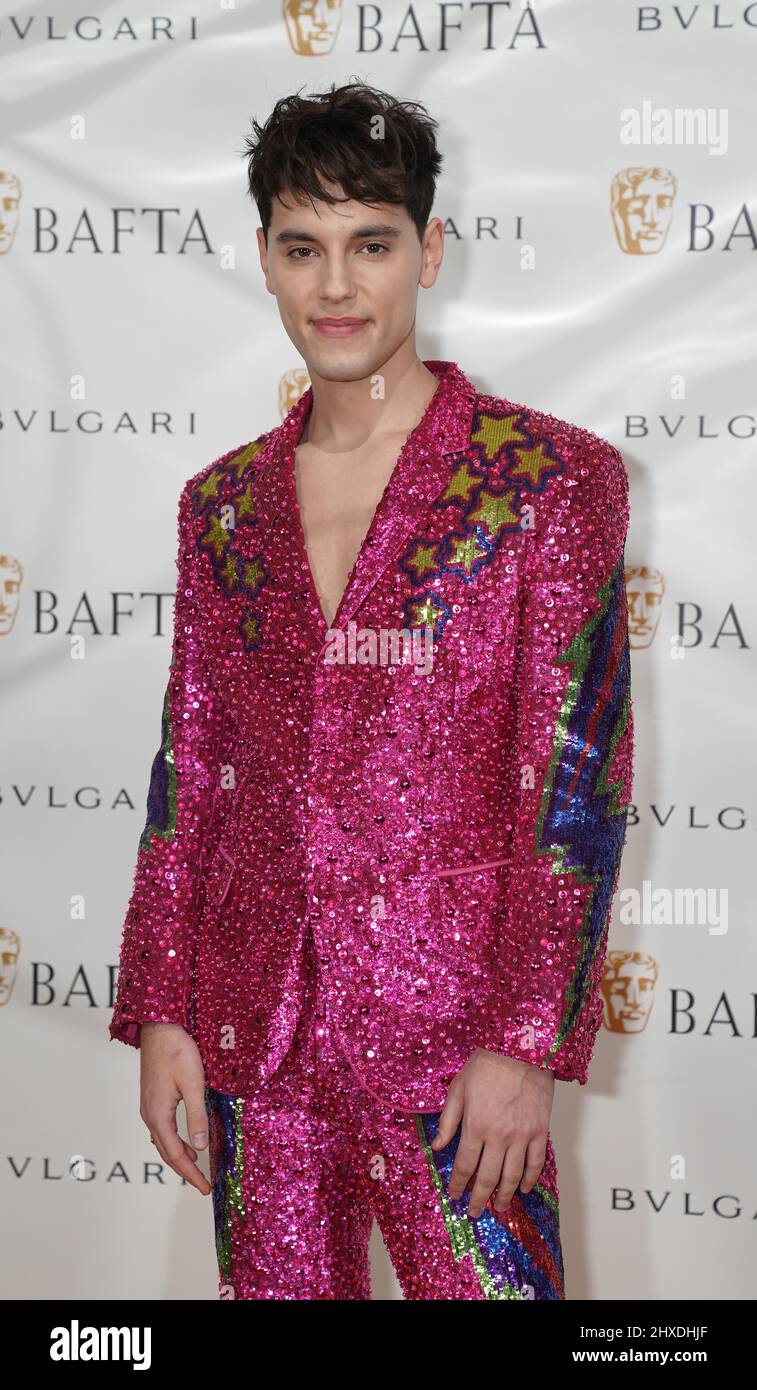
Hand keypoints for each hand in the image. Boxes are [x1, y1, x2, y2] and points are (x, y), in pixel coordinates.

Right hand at [139, 1022, 211, 1195]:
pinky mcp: (153, 1098)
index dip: (191, 1172)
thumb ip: (196, 1116)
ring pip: (163, 1141)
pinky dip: (175, 1141)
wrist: (159, 1027)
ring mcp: (149, 1106)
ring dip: (179, 1156)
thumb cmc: (177, 1051)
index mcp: (158, 1115)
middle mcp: (150, 1114)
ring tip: (197, 1168)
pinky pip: (162, 1129)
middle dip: (185, 1170)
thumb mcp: (193, 1084)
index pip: (176, 1153)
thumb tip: (200, 1148)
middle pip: (167, 1152)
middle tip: (203, 1185)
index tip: (205, 1188)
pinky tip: (186, 1141)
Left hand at [431, 1048, 554, 1219]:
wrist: (520, 1048)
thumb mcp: (458, 1088)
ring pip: (513, 1176)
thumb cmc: (486, 1065)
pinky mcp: (540, 1131)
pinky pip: (536, 1162)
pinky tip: (525, 1188)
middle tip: (475, 1212)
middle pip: (488, 1178)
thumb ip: (448, 1120)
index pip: (465, 1165)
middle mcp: (499, 1136)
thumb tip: (437, 1146)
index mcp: (476, 1126)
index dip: (458, 1184)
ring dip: (505, 1195)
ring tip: (500, 1208)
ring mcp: (522, 1136)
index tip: (455, 1195)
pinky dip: (530, 1179)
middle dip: (479, 1198)